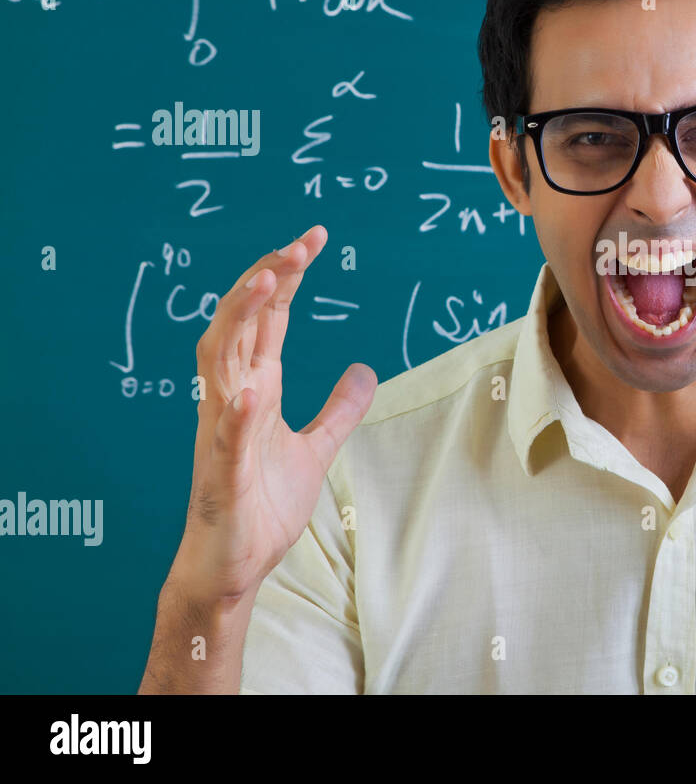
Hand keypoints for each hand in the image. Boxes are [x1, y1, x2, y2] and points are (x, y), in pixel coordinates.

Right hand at [172, 225, 376, 604]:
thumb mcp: (317, 449)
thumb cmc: (263, 505)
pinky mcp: (223, 474)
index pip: (267, 319)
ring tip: (267, 282)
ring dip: (240, 320)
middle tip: (298, 245)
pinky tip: (251, 391)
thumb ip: (339, 410)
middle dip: (265, 280)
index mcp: (255, 389)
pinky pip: (227, 438)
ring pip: (219, 362)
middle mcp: (232, 399)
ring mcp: (222, 434)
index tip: (313, 239)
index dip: (286, 277)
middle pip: (240, 324)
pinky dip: (237, 414)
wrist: (233, 566)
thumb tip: (365, 369)